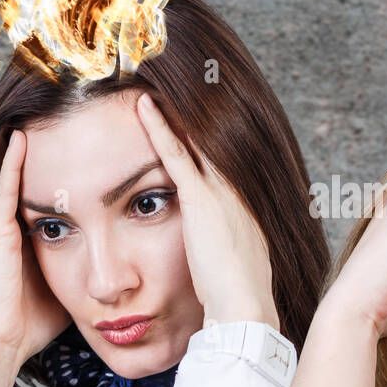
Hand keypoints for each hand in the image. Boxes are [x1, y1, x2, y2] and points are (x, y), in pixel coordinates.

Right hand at [0, 130, 70, 386]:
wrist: (1, 342)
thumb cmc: (32, 324)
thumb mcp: (70, 290)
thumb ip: (88, 274)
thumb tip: (121, 274)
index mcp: (34, 241)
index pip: (56, 198)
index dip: (69, 174)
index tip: (88, 150)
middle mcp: (17, 229)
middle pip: (39, 182)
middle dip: (51, 153)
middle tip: (64, 119)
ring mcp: (4, 228)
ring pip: (17, 179)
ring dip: (27, 150)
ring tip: (40, 115)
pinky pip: (5, 190)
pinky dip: (11, 164)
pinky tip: (19, 138)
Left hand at [134, 91, 277, 327]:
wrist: (245, 308)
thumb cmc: (238, 297)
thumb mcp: (237, 263)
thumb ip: (228, 246)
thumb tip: (219, 251)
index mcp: (245, 203)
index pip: (222, 157)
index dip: (207, 133)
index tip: (193, 111)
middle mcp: (236, 189)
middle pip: (210, 138)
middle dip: (193, 111)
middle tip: (179, 78)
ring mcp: (220, 190)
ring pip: (193, 138)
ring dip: (173, 110)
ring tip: (154, 81)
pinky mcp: (200, 198)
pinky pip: (173, 154)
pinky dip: (157, 127)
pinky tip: (141, 104)